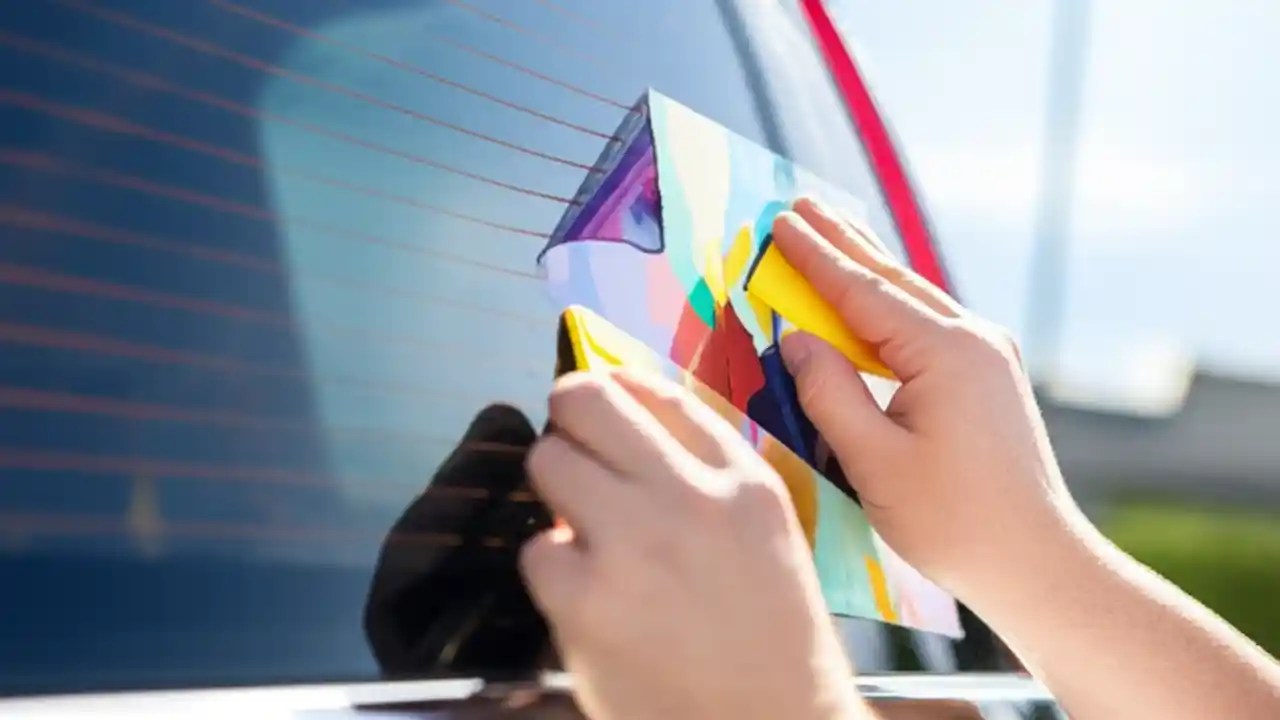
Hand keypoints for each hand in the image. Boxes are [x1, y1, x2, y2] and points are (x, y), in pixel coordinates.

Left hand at [520, 370, 865, 719]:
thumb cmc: (771, 634)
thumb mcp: (766, 529)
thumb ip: (708, 462)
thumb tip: (626, 394)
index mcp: (742, 479)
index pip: (653, 390)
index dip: (613, 393)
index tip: (603, 416)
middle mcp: (689, 498)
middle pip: (581, 401)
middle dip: (570, 428)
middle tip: (580, 466)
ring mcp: (633, 546)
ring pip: (546, 462)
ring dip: (558, 495)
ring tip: (589, 536)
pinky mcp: (585, 603)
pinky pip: (535, 551)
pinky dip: (555, 572)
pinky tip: (591, 597)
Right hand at [774, 198, 1086, 604]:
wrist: (1036, 562)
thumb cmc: (954, 521)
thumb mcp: (874, 461)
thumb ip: (830, 392)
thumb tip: (796, 340)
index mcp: (946, 352)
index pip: (863, 292)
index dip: (814, 258)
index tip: (778, 223)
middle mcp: (974, 339)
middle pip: (893, 279)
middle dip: (843, 241)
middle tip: (799, 205)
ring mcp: (988, 356)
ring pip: (913, 299)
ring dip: (867, 268)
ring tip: (829, 233)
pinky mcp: (990, 377)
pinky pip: (929, 325)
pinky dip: (890, 304)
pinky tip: (872, 297)